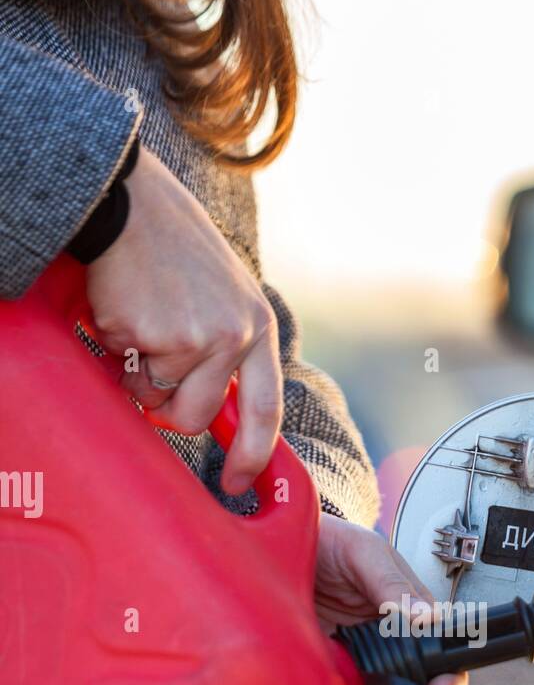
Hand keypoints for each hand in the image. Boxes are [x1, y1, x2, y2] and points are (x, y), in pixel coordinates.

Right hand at [85, 146, 281, 495]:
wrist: (131, 202)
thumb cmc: (172, 247)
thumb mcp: (224, 294)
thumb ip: (229, 349)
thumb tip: (217, 414)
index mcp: (258, 326)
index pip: (266, 410)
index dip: (252, 455)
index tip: (236, 483)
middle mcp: (235, 336)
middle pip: (198, 417)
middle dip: (169, 411)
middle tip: (149, 374)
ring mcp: (196, 339)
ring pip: (157, 400)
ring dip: (137, 377)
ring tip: (139, 326)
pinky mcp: (154, 337)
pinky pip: (125, 374)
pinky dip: (115, 353)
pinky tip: (123, 310)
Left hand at [315, 513, 467, 684]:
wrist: (273, 549)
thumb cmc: (328, 543)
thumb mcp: (364, 554)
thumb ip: (393, 584)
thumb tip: (426, 617)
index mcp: (409, 614)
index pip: (442, 653)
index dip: (448, 678)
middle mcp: (389, 644)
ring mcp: (361, 663)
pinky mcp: (332, 675)